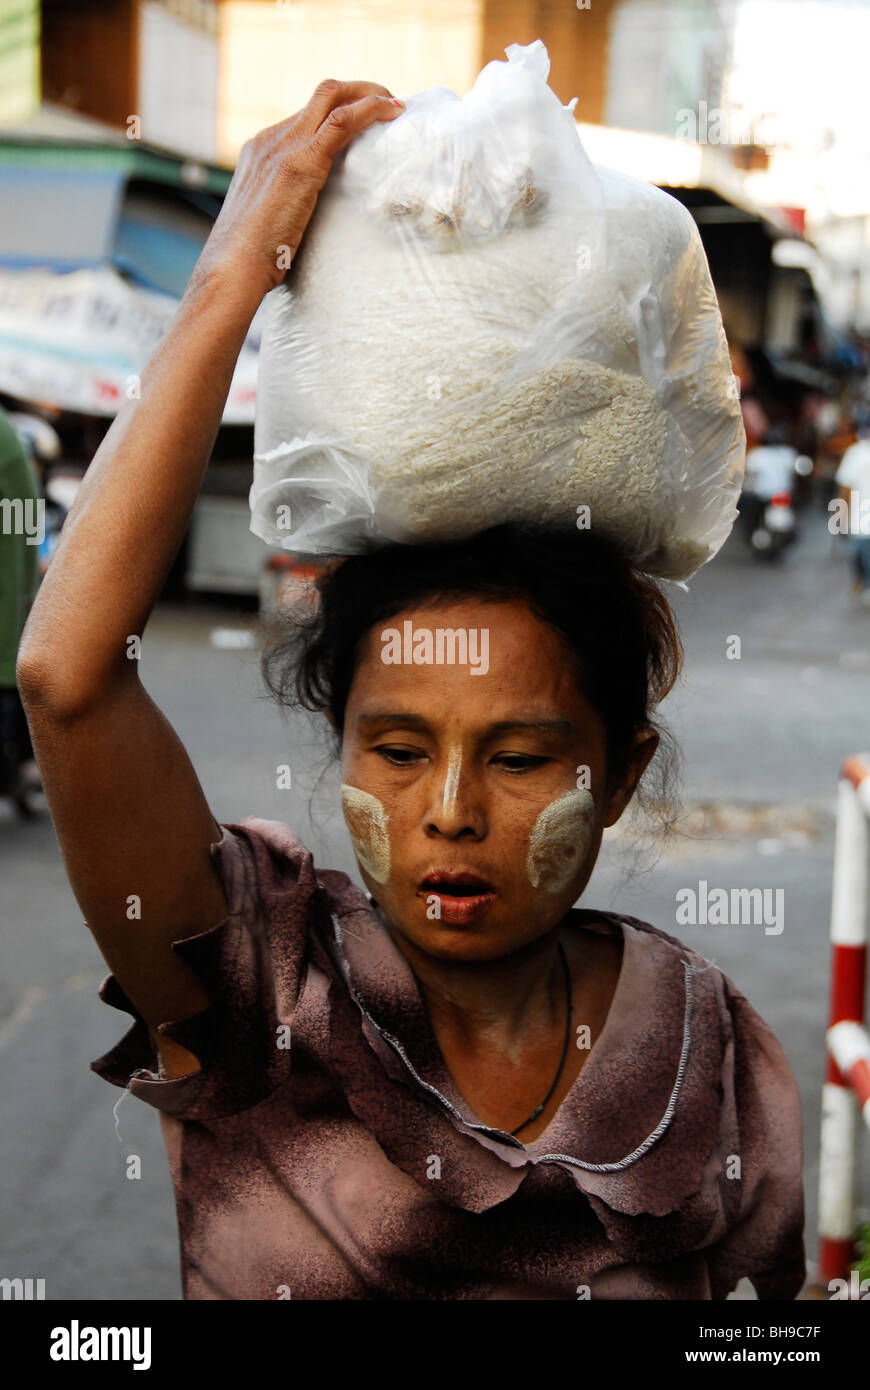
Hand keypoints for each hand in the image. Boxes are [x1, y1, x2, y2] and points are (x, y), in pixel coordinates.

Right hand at [197, 79, 403, 301]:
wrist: (232, 267)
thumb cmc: (251, 259)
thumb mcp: (269, 222)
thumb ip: (286, 208)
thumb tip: (305, 224)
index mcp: (260, 150)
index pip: (306, 116)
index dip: (340, 112)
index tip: (366, 123)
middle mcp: (271, 139)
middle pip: (322, 95)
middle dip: (360, 91)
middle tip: (390, 105)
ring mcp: (284, 147)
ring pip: (333, 97)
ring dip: (370, 95)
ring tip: (396, 106)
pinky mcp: (301, 163)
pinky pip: (341, 122)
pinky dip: (370, 110)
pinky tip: (392, 113)